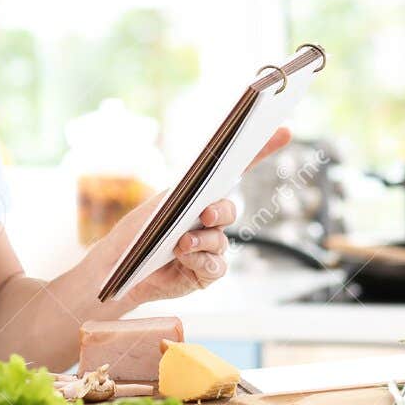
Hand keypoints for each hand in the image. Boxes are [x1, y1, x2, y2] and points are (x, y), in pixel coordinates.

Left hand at [119, 127, 293, 304]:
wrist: (121, 269)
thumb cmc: (138, 234)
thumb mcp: (159, 206)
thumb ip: (184, 198)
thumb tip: (209, 201)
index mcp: (199, 196)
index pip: (235, 170)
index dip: (261, 150)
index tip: (283, 131)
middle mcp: (208, 220)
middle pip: (228, 209)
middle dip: (220, 211)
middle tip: (205, 215)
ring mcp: (209, 247)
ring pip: (221, 240)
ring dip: (202, 241)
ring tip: (181, 244)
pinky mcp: (205, 273)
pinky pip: (216, 266)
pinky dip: (201, 262)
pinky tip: (185, 261)